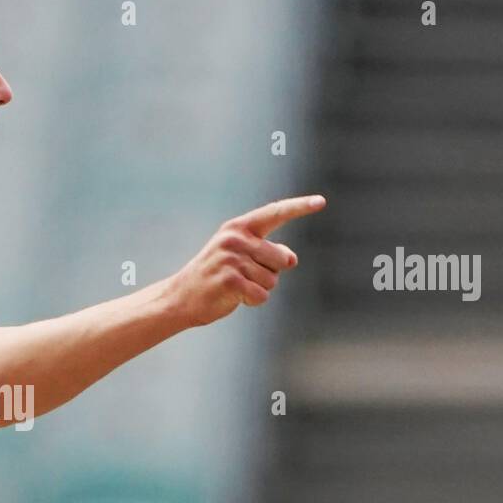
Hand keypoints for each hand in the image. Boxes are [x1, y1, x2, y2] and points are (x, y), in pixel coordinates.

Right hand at [167, 194, 325, 326]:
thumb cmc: (216, 276)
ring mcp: (231, 259)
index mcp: (238, 227)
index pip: (275, 213)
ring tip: (235, 287)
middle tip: (243, 277)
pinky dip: (252, 301)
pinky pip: (261, 295)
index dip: (299, 207)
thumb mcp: (240, 257)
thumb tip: (292, 258)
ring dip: (259, 289)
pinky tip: (234, 297)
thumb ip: (268, 252)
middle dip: (270, 273)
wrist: (180, 297)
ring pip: (272, 280)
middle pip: (281, 259)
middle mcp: (235, 239)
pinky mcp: (230, 280)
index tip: (321, 201)